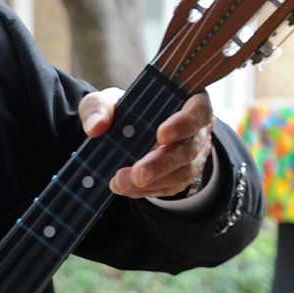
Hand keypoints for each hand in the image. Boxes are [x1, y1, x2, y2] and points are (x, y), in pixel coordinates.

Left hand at [82, 87, 214, 198]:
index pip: (197, 112)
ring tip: (119, 183)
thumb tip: (96, 127)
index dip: (183, 124)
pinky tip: (126, 188)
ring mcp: (191, 155)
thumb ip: (99, 108)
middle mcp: (195, 130)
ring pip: (182, 173)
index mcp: (187, 102)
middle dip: (162, 163)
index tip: (162, 134)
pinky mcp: (180, 176)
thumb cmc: (121, 110)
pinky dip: (147, 190)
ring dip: (152, 182)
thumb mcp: (106, 102)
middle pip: (188, 149)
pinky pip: (170, 187)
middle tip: (138, 174)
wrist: (121, 133)